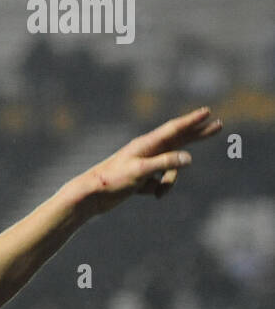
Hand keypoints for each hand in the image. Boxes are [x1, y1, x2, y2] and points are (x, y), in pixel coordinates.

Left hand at [80, 105, 221, 213]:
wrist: (91, 196)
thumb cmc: (113, 180)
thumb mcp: (140, 172)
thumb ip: (165, 164)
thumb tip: (189, 159)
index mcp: (147, 144)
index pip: (175, 129)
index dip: (192, 121)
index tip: (207, 112)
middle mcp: (148, 151)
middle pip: (180, 140)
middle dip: (199, 134)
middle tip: (218, 124)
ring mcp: (146, 164)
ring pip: (171, 169)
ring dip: (169, 183)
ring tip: (158, 193)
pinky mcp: (142, 178)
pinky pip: (160, 183)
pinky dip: (158, 190)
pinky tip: (144, 194)